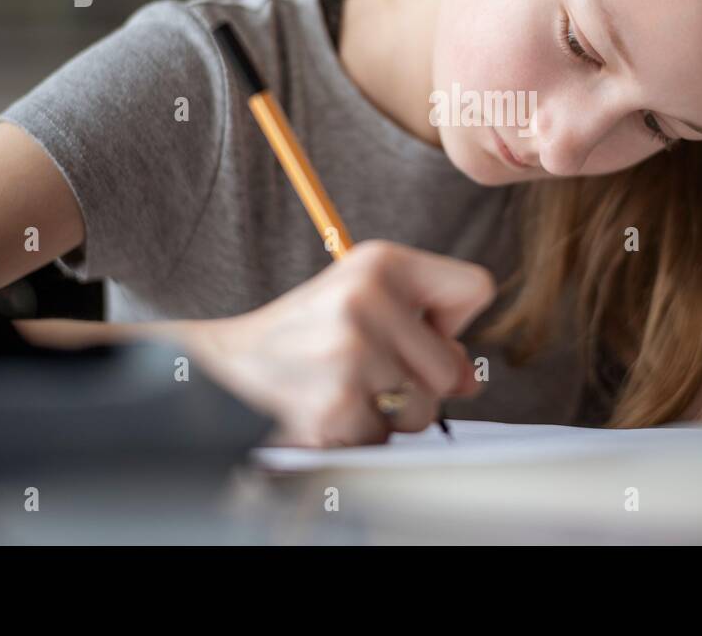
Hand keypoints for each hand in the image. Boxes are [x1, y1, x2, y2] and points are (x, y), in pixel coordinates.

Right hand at [182, 240, 492, 446]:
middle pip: (451, 367)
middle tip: (364, 367)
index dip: (451, 321)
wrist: (227, 369)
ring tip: (345, 388)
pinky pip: (385, 440)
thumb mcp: (366, 301)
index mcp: (379, 262)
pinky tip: (328, 409)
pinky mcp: (335, 407)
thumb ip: (430, 331)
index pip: (474, 287)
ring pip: (423, 410)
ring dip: (390, 415)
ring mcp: (349, 354)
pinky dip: (360, 436)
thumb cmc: (308, 335)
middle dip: (418, 382)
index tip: (415, 325)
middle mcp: (366, 298)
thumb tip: (469, 380)